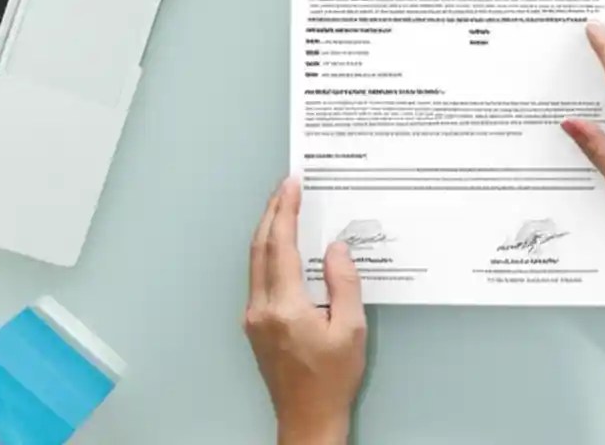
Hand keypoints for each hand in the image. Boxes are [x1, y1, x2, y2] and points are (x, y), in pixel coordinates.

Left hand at [245, 177, 366, 444]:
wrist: (307, 418)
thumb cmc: (333, 379)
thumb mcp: (351, 330)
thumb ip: (344, 284)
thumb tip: (335, 248)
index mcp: (285, 307)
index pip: (282, 246)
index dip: (286, 211)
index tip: (292, 185)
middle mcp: (261, 308)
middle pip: (261, 248)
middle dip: (273, 212)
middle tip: (287, 186)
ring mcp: (253, 317)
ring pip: (255, 262)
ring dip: (268, 231)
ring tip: (283, 206)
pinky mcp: (254, 325)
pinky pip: (258, 277)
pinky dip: (268, 253)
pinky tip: (282, 245)